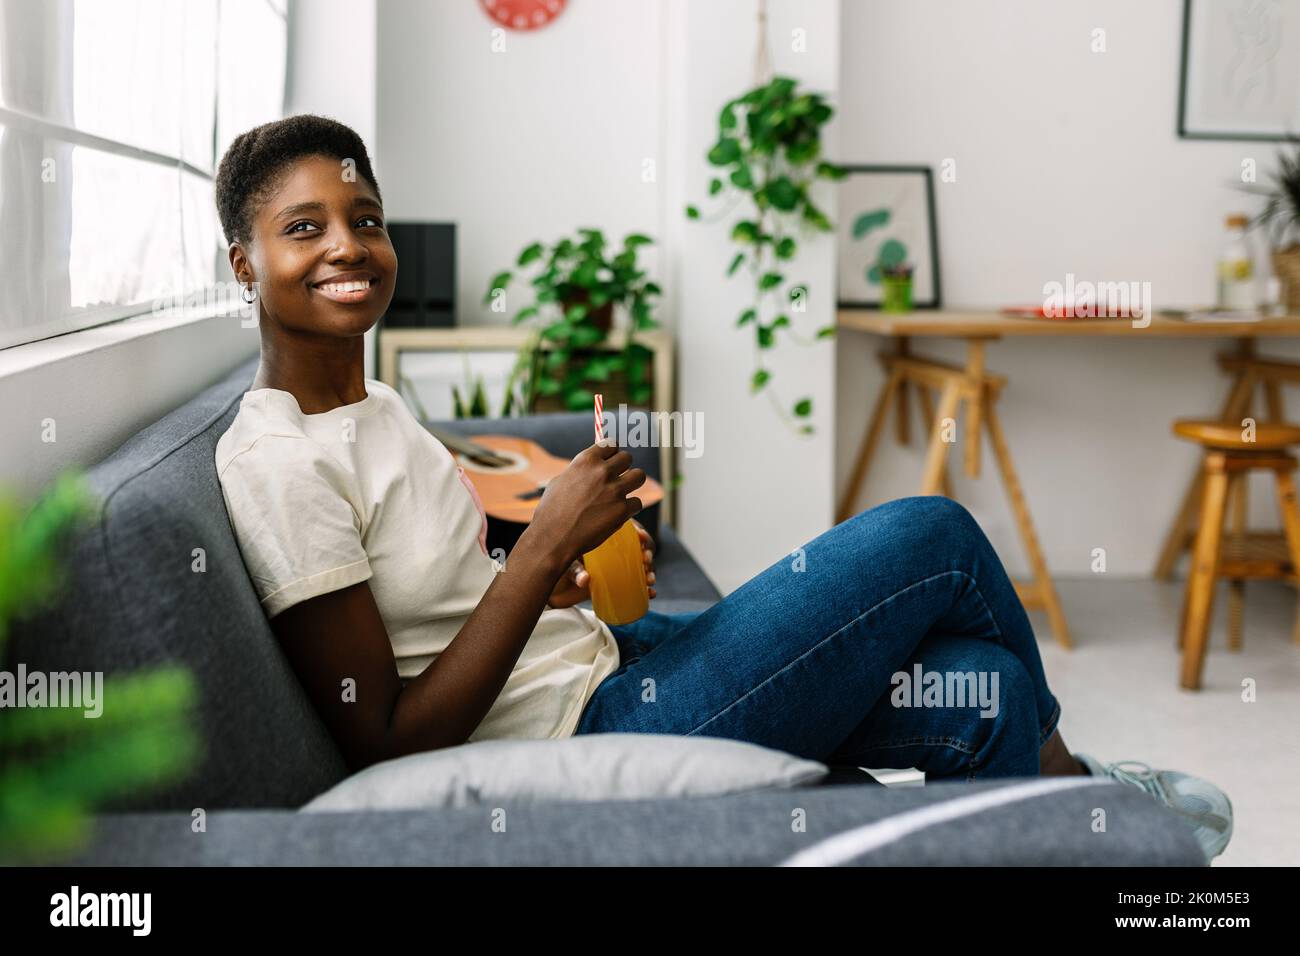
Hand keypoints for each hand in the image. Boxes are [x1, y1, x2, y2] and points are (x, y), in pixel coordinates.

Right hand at [527, 439, 645, 570]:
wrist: (552, 537)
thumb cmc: (551, 511)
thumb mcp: (560, 481)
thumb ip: (580, 472)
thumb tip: (591, 468)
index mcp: (586, 460)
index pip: (611, 444)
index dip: (612, 454)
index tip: (610, 462)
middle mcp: (602, 471)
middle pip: (627, 457)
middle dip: (623, 468)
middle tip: (616, 480)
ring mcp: (614, 490)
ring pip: (639, 476)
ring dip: (633, 484)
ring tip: (623, 493)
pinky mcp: (622, 509)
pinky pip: (637, 503)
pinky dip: (629, 509)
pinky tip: (618, 514)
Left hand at [545, 519, 656, 608]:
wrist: (552, 585)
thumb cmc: (557, 566)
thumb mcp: (564, 563)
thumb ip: (574, 570)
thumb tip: (584, 579)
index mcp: (602, 533)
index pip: (626, 528)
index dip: (638, 532)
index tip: (642, 539)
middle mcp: (613, 549)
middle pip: (638, 546)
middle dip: (648, 552)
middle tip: (646, 560)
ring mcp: (617, 566)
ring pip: (640, 565)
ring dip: (650, 570)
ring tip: (650, 579)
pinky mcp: (618, 583)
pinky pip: (637, 584)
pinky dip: (647, 589)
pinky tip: (651, 593)